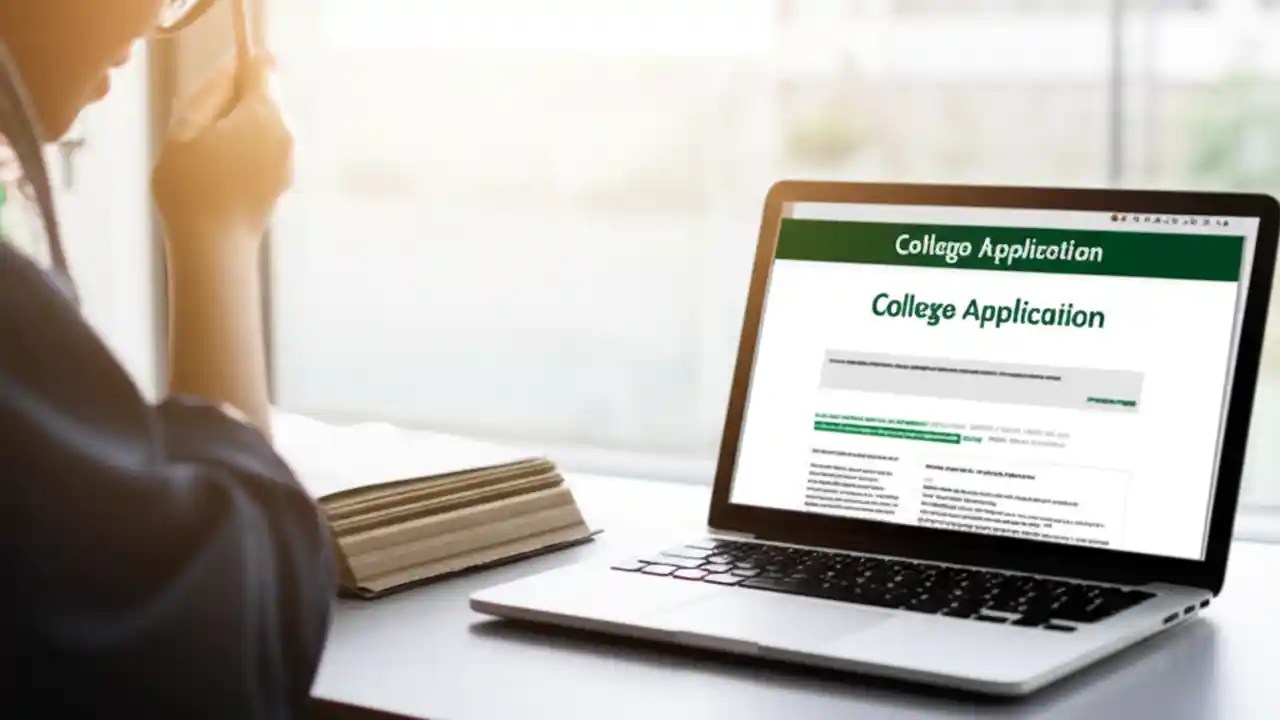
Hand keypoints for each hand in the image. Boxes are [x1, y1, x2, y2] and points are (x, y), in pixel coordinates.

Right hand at [152, 55, 292, 243]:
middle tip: (200, 132)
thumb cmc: (191, 185)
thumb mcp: (186, 128)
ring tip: (207, 157)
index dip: (238, 66)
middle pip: (265, 95)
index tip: (214, 87)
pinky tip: (222, 175)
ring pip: (265, 123)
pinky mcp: (284, 179)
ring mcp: (290, 158)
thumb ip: (211, 90)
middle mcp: (288, 132)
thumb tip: (231, 63)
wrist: (214, 246)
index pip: (263, 65)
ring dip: (239, 128)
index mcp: (266, 113)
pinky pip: (266, 148)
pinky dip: (246, 151)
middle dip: (235, 102)